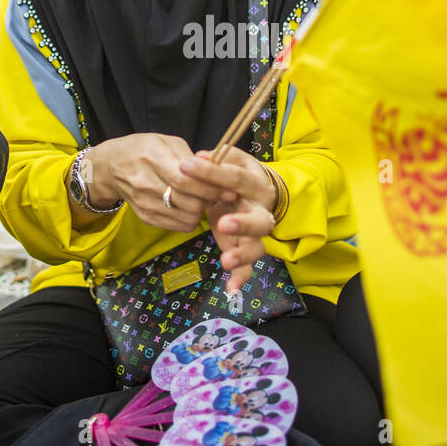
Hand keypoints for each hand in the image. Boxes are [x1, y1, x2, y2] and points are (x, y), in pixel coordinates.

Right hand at [84, 134, 233, 231]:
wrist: (111, 167)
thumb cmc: (142, 149)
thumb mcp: (165, 141)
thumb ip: (190, 157)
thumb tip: (215, 171)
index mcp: (152, 158)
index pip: (186, 181)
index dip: (210, 187)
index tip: (228, 187)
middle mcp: (145, 183)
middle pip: (188, 202)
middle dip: (210, 200)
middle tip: (221, 194)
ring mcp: (144, 203)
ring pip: (186, 217)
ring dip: (202, 211)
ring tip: (206, 199)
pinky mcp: (145, 217)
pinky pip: (177, 225)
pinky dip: (191, 218)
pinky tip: (192, 206)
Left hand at [183, 149, 278, 292]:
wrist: (256, 190)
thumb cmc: (238, 174)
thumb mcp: (230, 161)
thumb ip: (217, 160)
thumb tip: (199, 156)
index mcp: (256, 183)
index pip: (235, 178)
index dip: (212, 173)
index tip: (185, 166)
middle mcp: (261, 209)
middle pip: (259, 220)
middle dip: (243, 224)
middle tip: (223, 224)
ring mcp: (256, 232)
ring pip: (257, 246)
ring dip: (242, 254)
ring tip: (225, 261)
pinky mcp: (247, 247)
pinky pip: (248, 266)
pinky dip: (241, 277)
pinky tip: (230, 289)